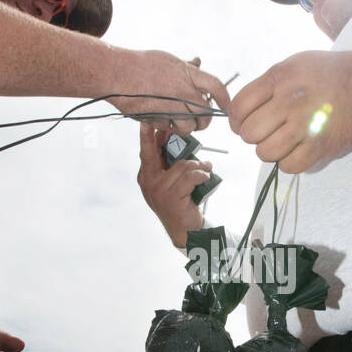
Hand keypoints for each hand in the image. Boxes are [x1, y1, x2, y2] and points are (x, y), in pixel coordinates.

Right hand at [116, 52, 230, 136]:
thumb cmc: (140, 64)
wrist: (115, 73)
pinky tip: (163, 118)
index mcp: (187, 74)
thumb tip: (198, 64)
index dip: (225, 99)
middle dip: (205, 119)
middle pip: (206, 113)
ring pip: (191, 127)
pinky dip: (170, 127)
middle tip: (200, 119)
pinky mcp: (158, 119)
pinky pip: (171, 129)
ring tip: (180, 120)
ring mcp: (171, 108)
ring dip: (188, 127)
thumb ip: (186, 67)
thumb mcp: (168, 60)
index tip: (225, 106)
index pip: (217, 87)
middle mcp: (182, 91)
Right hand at [137, 123, 210, 247]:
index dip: (147, 135)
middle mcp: (148, 183)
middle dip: (168, 140)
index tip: (147, 121)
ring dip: (198, 165)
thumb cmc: (181, 202)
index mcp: (146, 176)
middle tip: (183, 133)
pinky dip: (202, 174)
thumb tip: (174, 139)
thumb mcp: (172, 181)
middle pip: (155, 152)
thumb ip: (170, 163)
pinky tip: (206, 176)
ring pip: (181, 165)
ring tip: (206, 168)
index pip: (145, 151)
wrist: (186, 230)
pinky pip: (190, 176)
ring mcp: (158, 191)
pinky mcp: (171, 197)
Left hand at [227, 50, 351, 172]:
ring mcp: (305, 125)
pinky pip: (289, 166)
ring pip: (265, 153)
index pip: (238, 108)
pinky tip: (296, 150)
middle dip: (253, 135)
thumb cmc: (327, 73)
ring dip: (270, 150)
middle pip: (249, 133)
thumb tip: (241, 112)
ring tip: (282, 141)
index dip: (235, 120)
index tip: (242, 122)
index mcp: (279, 78)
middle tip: (265, 131)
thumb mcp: (293, 64)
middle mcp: (290, 101)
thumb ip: (266, 85)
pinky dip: (288, 162)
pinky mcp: (320, 146)